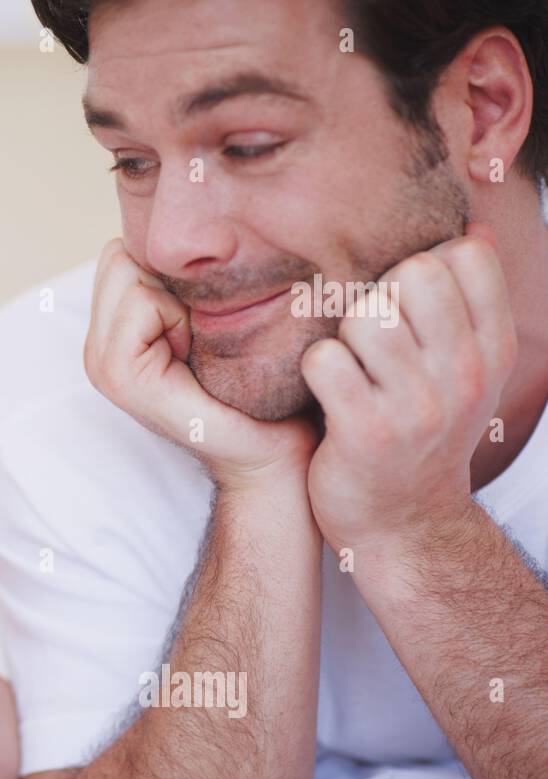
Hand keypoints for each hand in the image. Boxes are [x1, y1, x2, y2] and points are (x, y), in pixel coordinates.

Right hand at [86, 238, 316, 488]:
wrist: (276, 447)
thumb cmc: (262, 381)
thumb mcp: (217, 315)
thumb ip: (186, 278)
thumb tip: (185, 217)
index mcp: (113, 332)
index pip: (122, 250)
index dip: (171, 268)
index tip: (205, 319)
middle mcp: (95, 347)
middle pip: (120, 254)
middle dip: (167, 278)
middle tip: (203, 332)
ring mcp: (99, 363)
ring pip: (128, 270)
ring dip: (176, 297)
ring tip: (199, 343)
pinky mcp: (117, 376)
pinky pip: (141, 301)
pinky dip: (176, 315)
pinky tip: (195, 352)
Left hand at [301, 224, 517, 550]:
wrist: (402, 522)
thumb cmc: (421, 432)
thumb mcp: (465, 370)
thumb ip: (470, 303)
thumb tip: (473, 229)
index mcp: (491, 349)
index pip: (466, 256)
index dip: (423, 264)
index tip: (406, 305)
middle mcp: (465, 373)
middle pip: (414, 273)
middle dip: (377, 292)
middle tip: (368, 337)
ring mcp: (417, 405)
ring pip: (365, 313)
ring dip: (342, 333)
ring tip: (348, 366)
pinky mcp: (365, 432)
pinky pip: (324, 360)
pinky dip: (313, 369)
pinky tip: (326, 392)